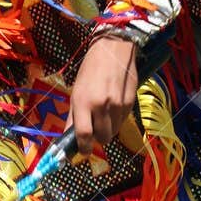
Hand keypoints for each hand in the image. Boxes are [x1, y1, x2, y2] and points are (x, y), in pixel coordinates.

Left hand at [69, 36, 137, 155]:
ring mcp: (118, 105)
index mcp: (83, 101)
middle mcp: (101, 105)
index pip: (84, 134)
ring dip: (108, 130)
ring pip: (114, 131)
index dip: (83, 147)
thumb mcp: (77, 91)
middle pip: (102, 137)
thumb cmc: (90, 69)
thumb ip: (74, 116)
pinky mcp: (130, 103)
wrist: (113, 49)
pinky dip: (117, 121)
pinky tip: (113, 108)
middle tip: (94, 132)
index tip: (83, 151)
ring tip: (103, 117)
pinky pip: (123, 122)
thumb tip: (69, 136)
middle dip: (97, 139)